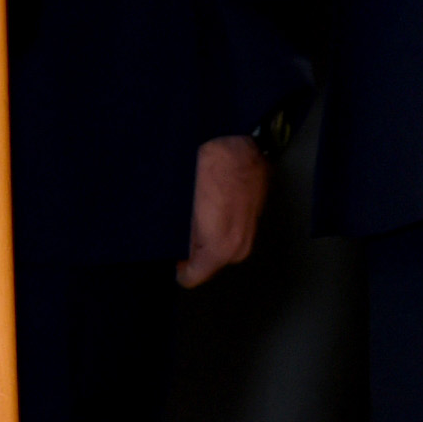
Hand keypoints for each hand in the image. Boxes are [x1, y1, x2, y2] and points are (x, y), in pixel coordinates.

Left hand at [178, 136, 269, 288]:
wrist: (241, 143)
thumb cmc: (212, 168)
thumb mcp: (183, 207)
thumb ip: (179, 239)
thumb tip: (174, 253)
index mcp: (221, 249)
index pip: (191, 277)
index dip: (176, 266)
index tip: (169, 252)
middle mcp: (239, 248)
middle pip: (206, 263)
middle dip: (192, 249)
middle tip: (180, 225)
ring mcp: (249, 234)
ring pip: (218, 247)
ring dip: (205, 235)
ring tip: (197, 211)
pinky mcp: (253, 219)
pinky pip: (230, 231)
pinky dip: (219, 223)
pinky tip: (212, 203)